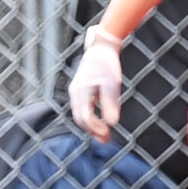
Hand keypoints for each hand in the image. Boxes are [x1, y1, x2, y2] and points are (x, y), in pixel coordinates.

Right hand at [67, 25, 123, 141]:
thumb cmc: (107, 65)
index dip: (95, 129)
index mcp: (80, 92)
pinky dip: (91, 117)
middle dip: (93, 131)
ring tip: (105, 134)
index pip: (84, 118)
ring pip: (81, 114)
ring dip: (92, 126)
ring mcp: (76, 92)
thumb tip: (112, 123)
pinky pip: (83, 108)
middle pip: (80, 119)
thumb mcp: (112, 85)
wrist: (101, 48)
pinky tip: (101, 121)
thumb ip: (110, 104)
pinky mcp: (80, 90)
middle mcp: (75, 93)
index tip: (108, 134)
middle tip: (106, 140)